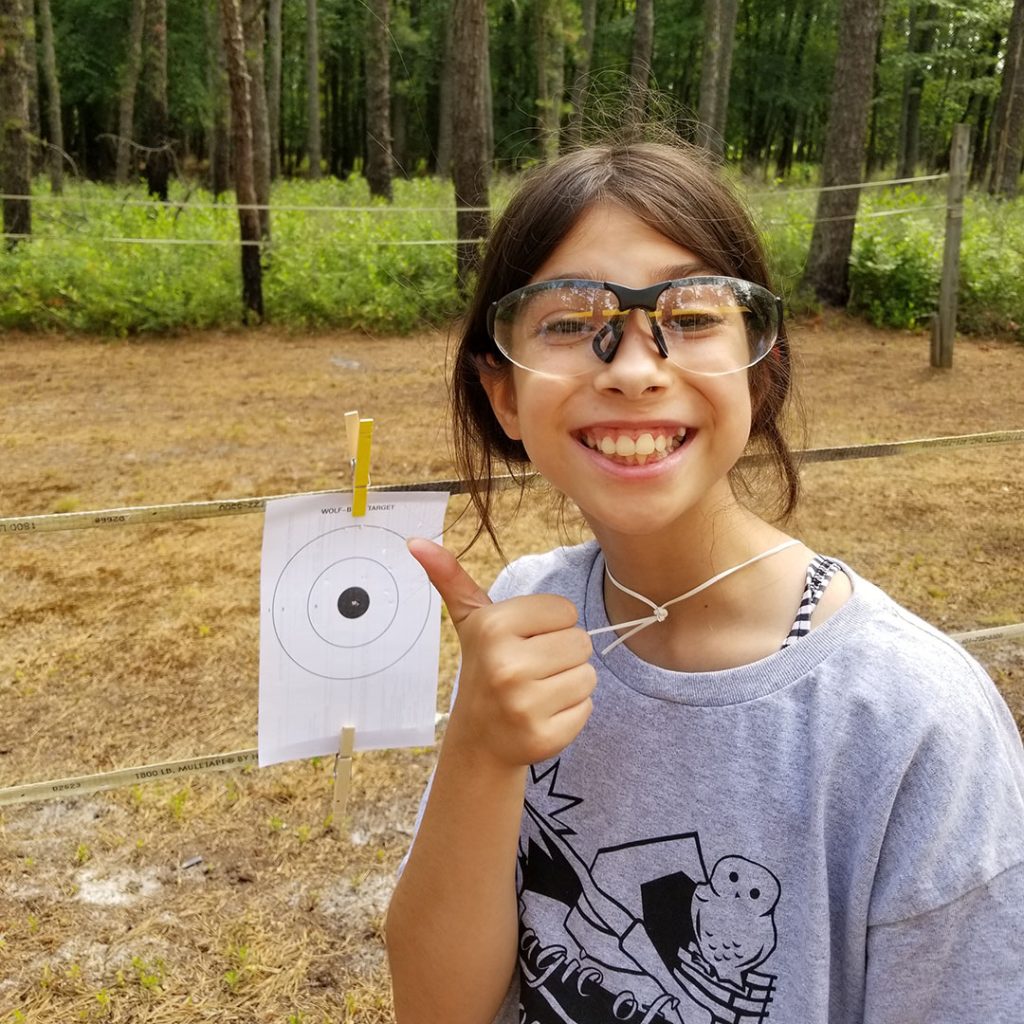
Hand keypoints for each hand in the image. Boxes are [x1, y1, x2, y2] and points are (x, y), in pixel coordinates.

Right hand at [408, 538, 595, 766]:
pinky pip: (587, 708)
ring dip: (570, 683)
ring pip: (588, 675)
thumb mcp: (471, 621)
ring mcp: (523, 704)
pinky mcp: (543, 736)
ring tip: (538, 691)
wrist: (479, 740)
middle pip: (581, 642)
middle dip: (562, 655)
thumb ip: (451, 577)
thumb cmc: (484, 668)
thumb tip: (416, 541)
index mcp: (493, 626)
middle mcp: (506, 665)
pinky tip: (544, 714)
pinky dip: (572, 712)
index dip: (550, 625)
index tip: (524, 641)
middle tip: (532, 669)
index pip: (566, 611)